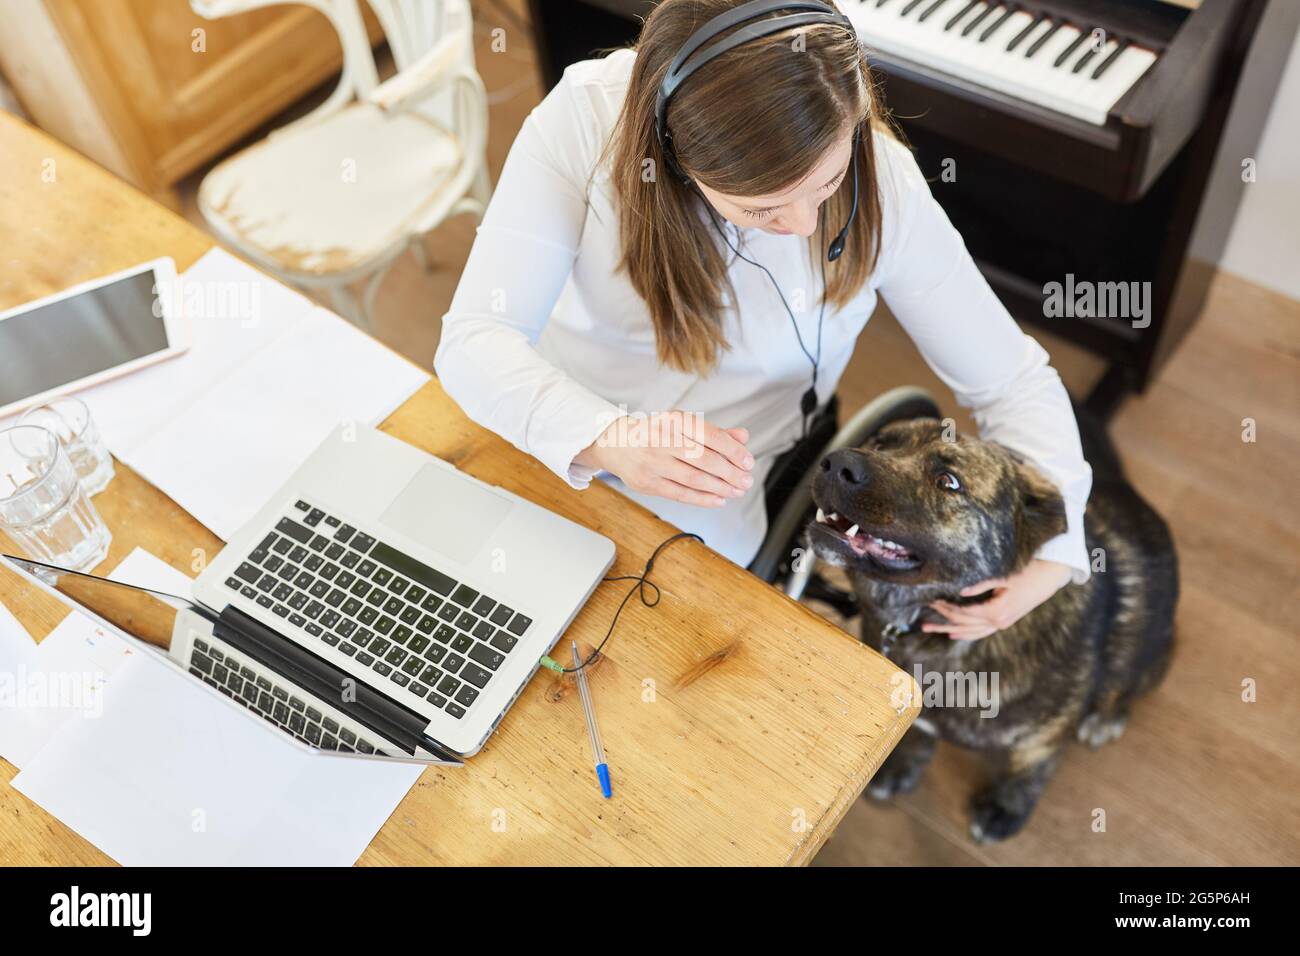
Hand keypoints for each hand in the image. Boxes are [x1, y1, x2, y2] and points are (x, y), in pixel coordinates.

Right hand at [573, 410, 753, 507]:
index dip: (733, 451)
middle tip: (746, 481)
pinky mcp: (647, 483)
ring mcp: (652, 462)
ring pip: (693, 479)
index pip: (710, 435)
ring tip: (737, 491)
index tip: (748, 462)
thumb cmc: (658, 433)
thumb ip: (714, 432)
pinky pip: (680, 494)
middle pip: (704, 459)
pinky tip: (720, 499)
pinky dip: (703, 499)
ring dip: (720, 488)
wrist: (617, 443)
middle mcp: (661, 438)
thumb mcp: (684, 425)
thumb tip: (743, 437)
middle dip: (730, 473)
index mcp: (673, 419)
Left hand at [923, 559, 1072, 640]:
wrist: (1052, 574)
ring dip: (948, 630)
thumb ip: (982, 584)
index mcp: (997, 611)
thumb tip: (961, 592)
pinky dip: (966, 633)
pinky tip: (953, 634)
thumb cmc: (1027, 570)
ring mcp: (1002, 624)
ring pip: (970, 632)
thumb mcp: (1004, 575)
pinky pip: (981, 632)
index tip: (931, 600)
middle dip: (941, 620)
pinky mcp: (1004, 621)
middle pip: (963, 624)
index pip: (963, 613)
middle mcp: (998, 622)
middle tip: (923, 616)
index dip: (945, 608)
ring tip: (928, 628)